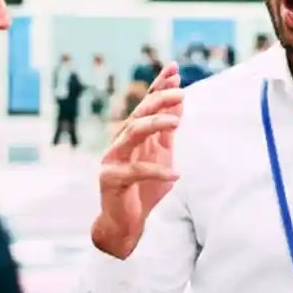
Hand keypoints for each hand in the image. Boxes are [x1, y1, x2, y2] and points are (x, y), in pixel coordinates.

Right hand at [93, 64, 184, 258]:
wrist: (125, 223)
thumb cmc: (143, 188)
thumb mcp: (161, 155)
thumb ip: (167, 131)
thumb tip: (179, 101)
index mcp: (133, 134)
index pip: (146, 104)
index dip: (159, 86)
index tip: (174, 69)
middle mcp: (121, 142)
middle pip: (139, 114)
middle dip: (159, 100)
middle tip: (180, 93)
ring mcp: (113, 159)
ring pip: (132, 134)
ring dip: (154, 124)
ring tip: (176, 121)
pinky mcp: (111, 180)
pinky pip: (135, 172)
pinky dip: (156, 172)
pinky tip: (175, 175)